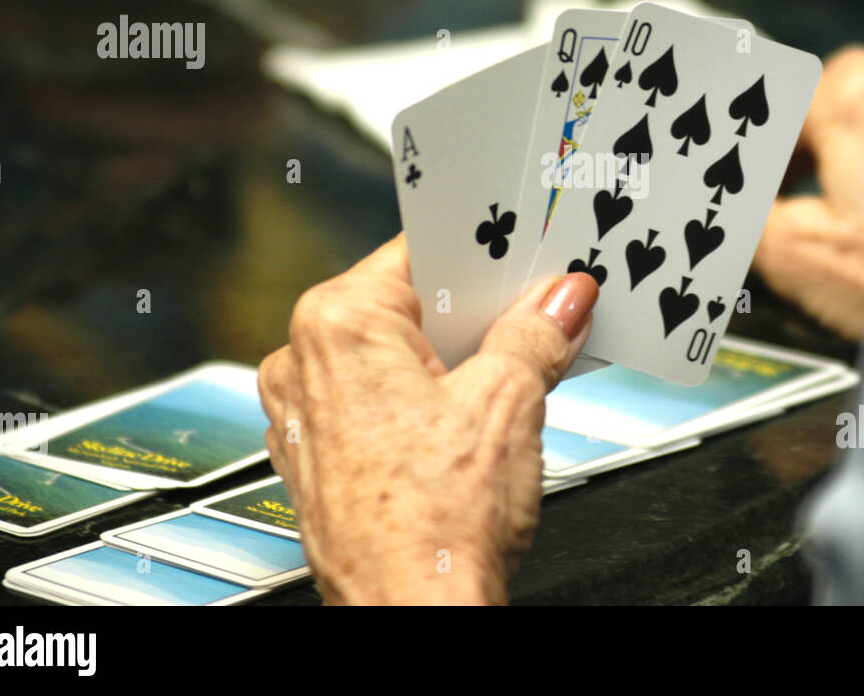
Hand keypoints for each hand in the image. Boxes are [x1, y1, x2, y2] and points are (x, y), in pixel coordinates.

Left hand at [257, 234, 598, 604]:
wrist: (412, 614)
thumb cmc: (433, 528)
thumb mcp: (509, 401)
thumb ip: (536, 332)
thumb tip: (560, 298)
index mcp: (337, 324)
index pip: (420, 250)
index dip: (483, 252)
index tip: (525, 255)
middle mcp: (303, 363)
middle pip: (408, 305)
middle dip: (475, 312)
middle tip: (536, 312)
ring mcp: (306, 416)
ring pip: (395, 356)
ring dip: (455, 359)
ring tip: (514, 370)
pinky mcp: (322, 459)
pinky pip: (380, 401)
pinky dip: (427, 400)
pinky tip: (474, 420)